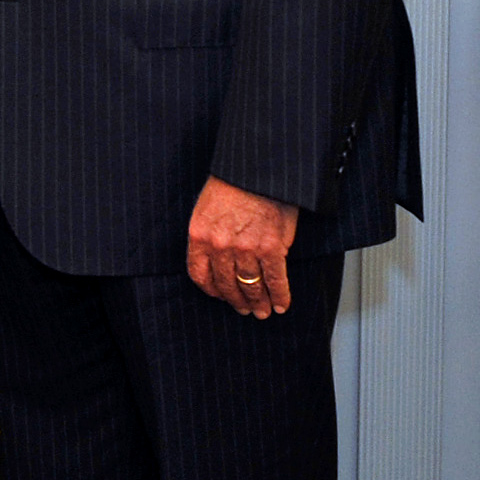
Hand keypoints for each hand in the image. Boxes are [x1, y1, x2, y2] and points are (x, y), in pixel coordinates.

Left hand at [187, 174, 296, 318]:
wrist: (258, 168)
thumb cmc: (233, 181)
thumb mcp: (206, 207)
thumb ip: (209, 233)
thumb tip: (218, 257)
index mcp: (199, 235)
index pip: (200, 275)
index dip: (211, 290)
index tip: (219, 296)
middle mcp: (220, 246)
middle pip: (226, 284)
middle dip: (236, 301)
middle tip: (244, 310)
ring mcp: (246, 249)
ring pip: (251, 285)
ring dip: (258, 302)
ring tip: (262, 311)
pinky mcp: (272, 248)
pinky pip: (275, 279)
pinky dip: (279, 295)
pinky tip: (280, 305)